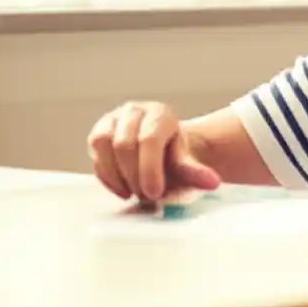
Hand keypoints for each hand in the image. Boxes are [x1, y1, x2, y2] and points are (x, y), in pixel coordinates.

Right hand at [86, 101, 221, 200]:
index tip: (154, 193)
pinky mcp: (98, 134)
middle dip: (134, 176)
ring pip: (102, 145)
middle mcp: (134, 111)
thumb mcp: (187, 166)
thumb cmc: (175, 160)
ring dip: (118, 176)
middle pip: (124, 144)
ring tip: (135, 193)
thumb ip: (196, 173)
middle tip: (147, 196)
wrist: (163, 155)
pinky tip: (124, 190)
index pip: (149, 139)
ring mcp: (112, 119)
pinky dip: (108, 178)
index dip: (149, 169)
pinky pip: (94, 156)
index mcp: (160, 114)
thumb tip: (213, 182)